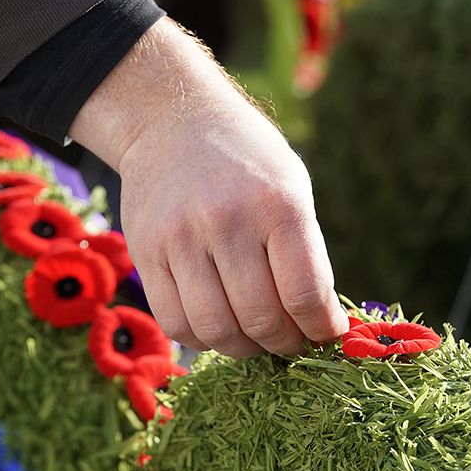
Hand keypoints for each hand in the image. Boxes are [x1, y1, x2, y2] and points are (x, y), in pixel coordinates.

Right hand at [70, 19, 347, 355]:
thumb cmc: (247, 163)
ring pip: (216, 330)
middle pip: (261, 320)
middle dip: (284, 344)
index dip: (320, 329)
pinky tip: (218, 324)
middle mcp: (227, 220)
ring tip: (255, 338)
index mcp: (278, 204)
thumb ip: (306, 256)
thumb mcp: (292, 190)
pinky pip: (175, 322)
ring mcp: (181, 238)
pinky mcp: (146, 251)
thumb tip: (320, 327)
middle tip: (290, 341)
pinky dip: (202, 339)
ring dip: (244, 349)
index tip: (325, 335)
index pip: (305, 294)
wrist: (174, 121)